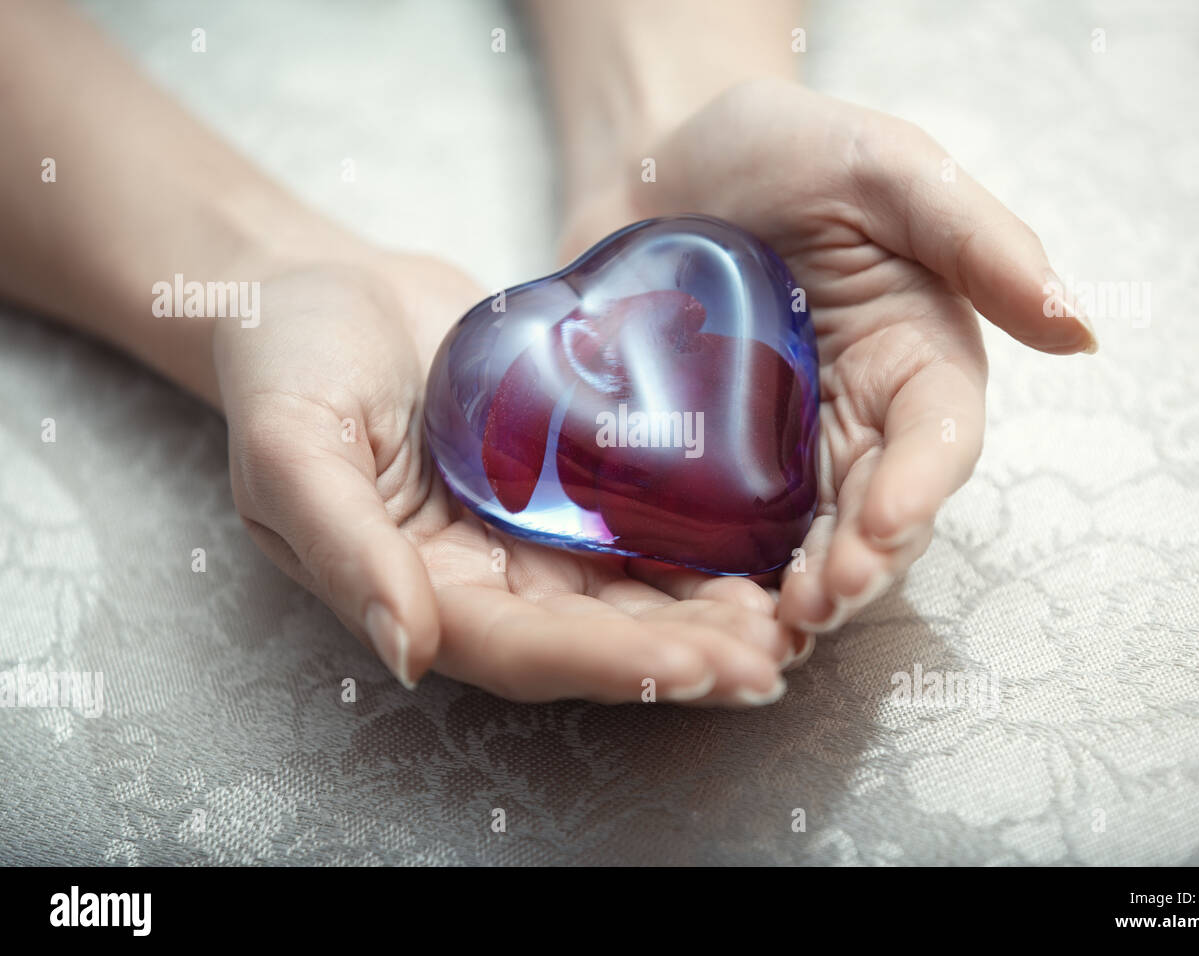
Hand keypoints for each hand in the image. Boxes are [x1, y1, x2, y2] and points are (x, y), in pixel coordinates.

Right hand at [213, 253, 798, 704]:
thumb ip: (344, 548)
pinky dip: (702, 542)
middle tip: (770, 659)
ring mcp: (533, 532)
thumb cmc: (287, 364)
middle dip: (684, 654)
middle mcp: (489, 578)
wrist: (322, 288)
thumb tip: (407, 652)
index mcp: (422, 591)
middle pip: (598, 638)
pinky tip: (766, 542)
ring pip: (633, 592)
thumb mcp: (289, 450)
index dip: (609, 666)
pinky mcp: (570, 481)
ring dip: (709, 613)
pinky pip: (642, 521)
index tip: (695, 667)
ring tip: (787, 616)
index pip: (524, 651)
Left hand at [561, 79, 1096, 634]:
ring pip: (809, 538)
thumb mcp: (883, 169)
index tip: (882, 530)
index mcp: (917, 356)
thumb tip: (1081, 331)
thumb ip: (978, 240)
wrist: (661, 162)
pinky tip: (704, 605)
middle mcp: (861, 415)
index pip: (937, 440)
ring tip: (769, 625)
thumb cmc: (779, 149)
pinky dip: (726, 575)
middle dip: (856, 562)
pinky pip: (731, 531)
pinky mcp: (713, 462)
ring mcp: (785, 447)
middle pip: (876, 510)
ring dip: (796, 588)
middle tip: (817, 603)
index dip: (916, 492)